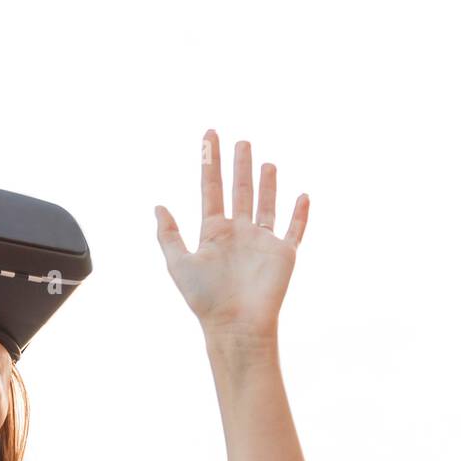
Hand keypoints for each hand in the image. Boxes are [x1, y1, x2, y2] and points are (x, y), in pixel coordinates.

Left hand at [155, 129, 308, 341]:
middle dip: (239, 166)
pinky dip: (300, 213)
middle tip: (240, 141)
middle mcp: (237, 233)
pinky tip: (302, 196)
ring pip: (265, 205)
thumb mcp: (178, 263)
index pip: (211, 189)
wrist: (236, 324)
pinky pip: (294, 229)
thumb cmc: (205, 298)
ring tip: (265, 162)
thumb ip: (168, 235)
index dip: (209, 162)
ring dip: (266, 183)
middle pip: (239, 191)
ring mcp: (261, 242)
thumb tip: (158, 206)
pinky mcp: (283, 254)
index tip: (209, 136)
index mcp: (213, 232)